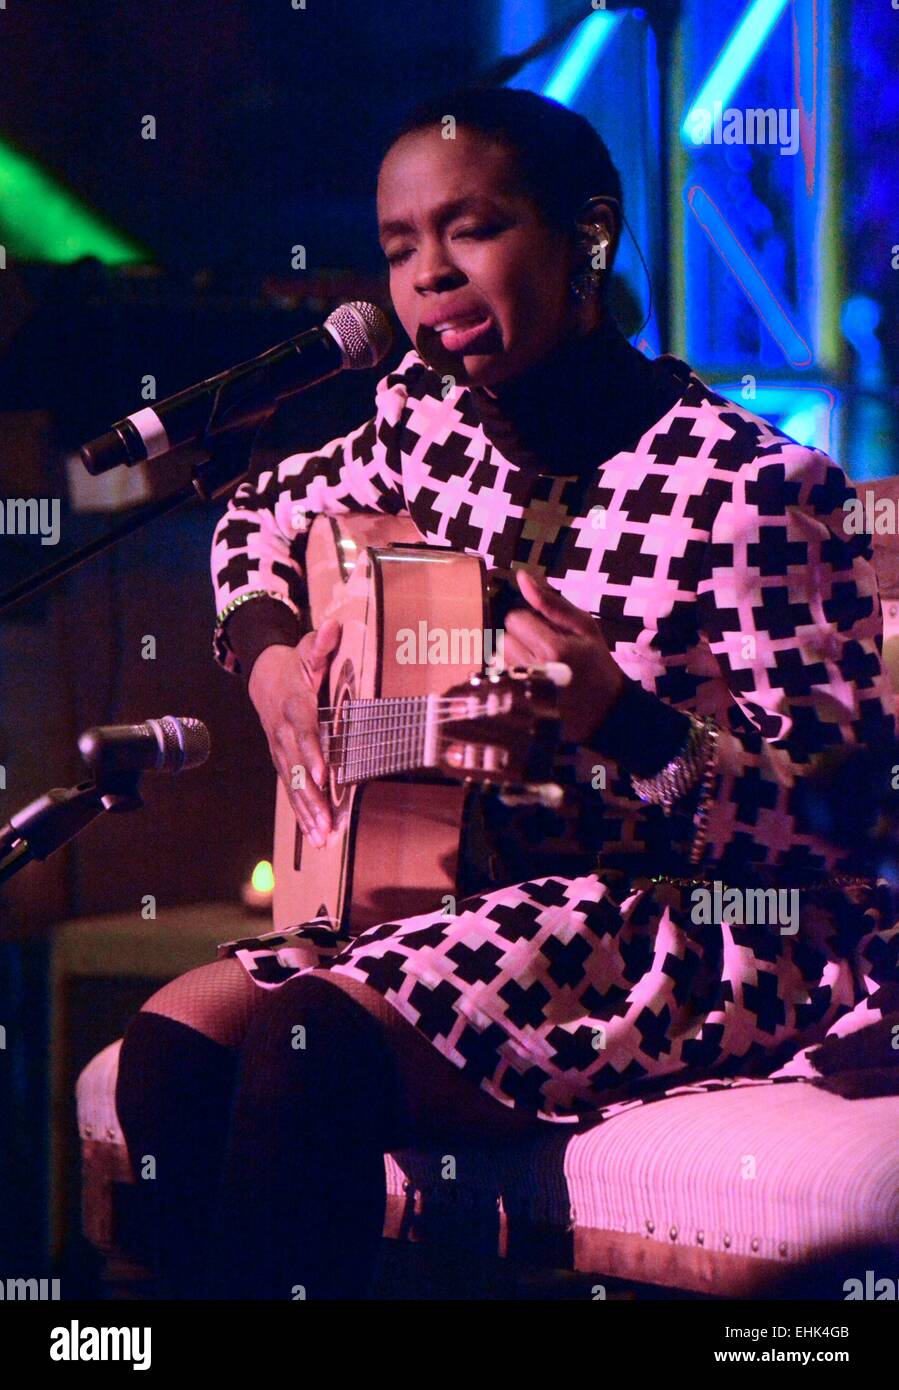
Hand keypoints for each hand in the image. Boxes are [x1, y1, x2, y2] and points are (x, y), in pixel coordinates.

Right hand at [247, 619, 340, 846]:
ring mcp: (279, 749)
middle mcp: (283, 732)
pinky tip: (315, 834)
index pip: (303, 730)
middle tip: (326, 823)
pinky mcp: (281, 760)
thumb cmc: (293, 663)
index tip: (322, 773)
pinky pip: (290, 788)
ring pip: (292, 784)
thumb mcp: (306, 649)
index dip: (311, 751)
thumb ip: (321, 644)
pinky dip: (302, 812)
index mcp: (294, 705)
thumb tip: (333, 626)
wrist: (262, 674)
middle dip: (311, 797)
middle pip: (297, 767)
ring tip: (322, 838)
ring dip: (308, 812)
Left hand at [501, 571, 624, 743]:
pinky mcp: (518, 705)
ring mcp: (525, 691)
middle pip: (503, 639)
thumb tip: (521, 576)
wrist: (606, 710)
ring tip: (537, 664)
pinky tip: (530, 680)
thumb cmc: (595, 662)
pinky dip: (510, 675)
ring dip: (513, 657)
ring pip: (498, 658)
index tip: (545, 631)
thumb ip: (550, 601)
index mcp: (554, 648)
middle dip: (519, 639)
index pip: (515, 619)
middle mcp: (536, 671)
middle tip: (541, 648)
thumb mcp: (583, 626)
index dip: (528, 621)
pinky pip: (499, 678)